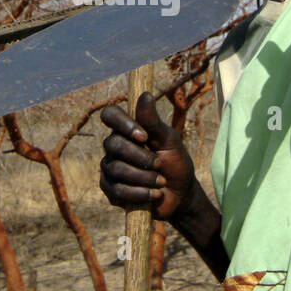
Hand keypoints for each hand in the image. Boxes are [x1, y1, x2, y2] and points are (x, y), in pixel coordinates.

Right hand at [99, 92, 195, 220]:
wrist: (180, 195)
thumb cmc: (175, 163)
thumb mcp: (169, 140)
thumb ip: (153, 121)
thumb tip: (144, 95)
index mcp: (127, 130)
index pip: (109, 115)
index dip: (123, 124)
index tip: (144, 136)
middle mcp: (114, 147)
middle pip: (113, 144)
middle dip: (141, 157)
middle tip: (159, 164)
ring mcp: (110, 168)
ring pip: (116, 169)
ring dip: (144, 178)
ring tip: (160, 182)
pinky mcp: (110, 190)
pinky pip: (117, 190)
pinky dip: (139, 193)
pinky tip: (153, 194)